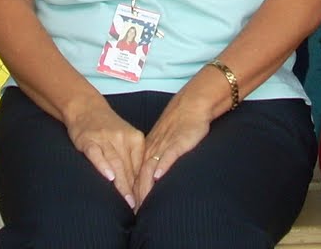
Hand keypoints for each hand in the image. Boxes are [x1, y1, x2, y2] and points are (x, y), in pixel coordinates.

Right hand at [65, 96, 145, 208]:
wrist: (86, 107)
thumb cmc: (107, 127)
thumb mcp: (125, 139)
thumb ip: (132, 158)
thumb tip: (140, 185)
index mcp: (135, 138)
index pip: (140, 167)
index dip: (142, 186)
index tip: (143, 203)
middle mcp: (122, 138)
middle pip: (129, 168)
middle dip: (133, 190)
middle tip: (136, 207)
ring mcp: (104, 138)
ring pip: (116, 163)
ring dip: (122, 184)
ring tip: (127, 201)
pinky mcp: (89, 140)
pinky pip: (97, 155)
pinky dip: (103, 166)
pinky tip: (109, 178)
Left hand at [133, 85, 215, 206]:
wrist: (191, 106)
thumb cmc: (180, 126)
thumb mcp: (164, 143)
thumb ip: (158, 159)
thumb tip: (152, 179)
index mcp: (148, 151)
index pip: (136, 175)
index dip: (132, 192)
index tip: (129, 209)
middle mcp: (153, 150)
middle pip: (139, 175)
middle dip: (135, 195)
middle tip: (133, 214)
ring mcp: (164, 146)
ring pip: (150, 168)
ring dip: (145, 187)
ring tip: (142, 204)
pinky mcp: (178, 142)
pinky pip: (168, 155)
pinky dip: (162, 166)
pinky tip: (158, 177)